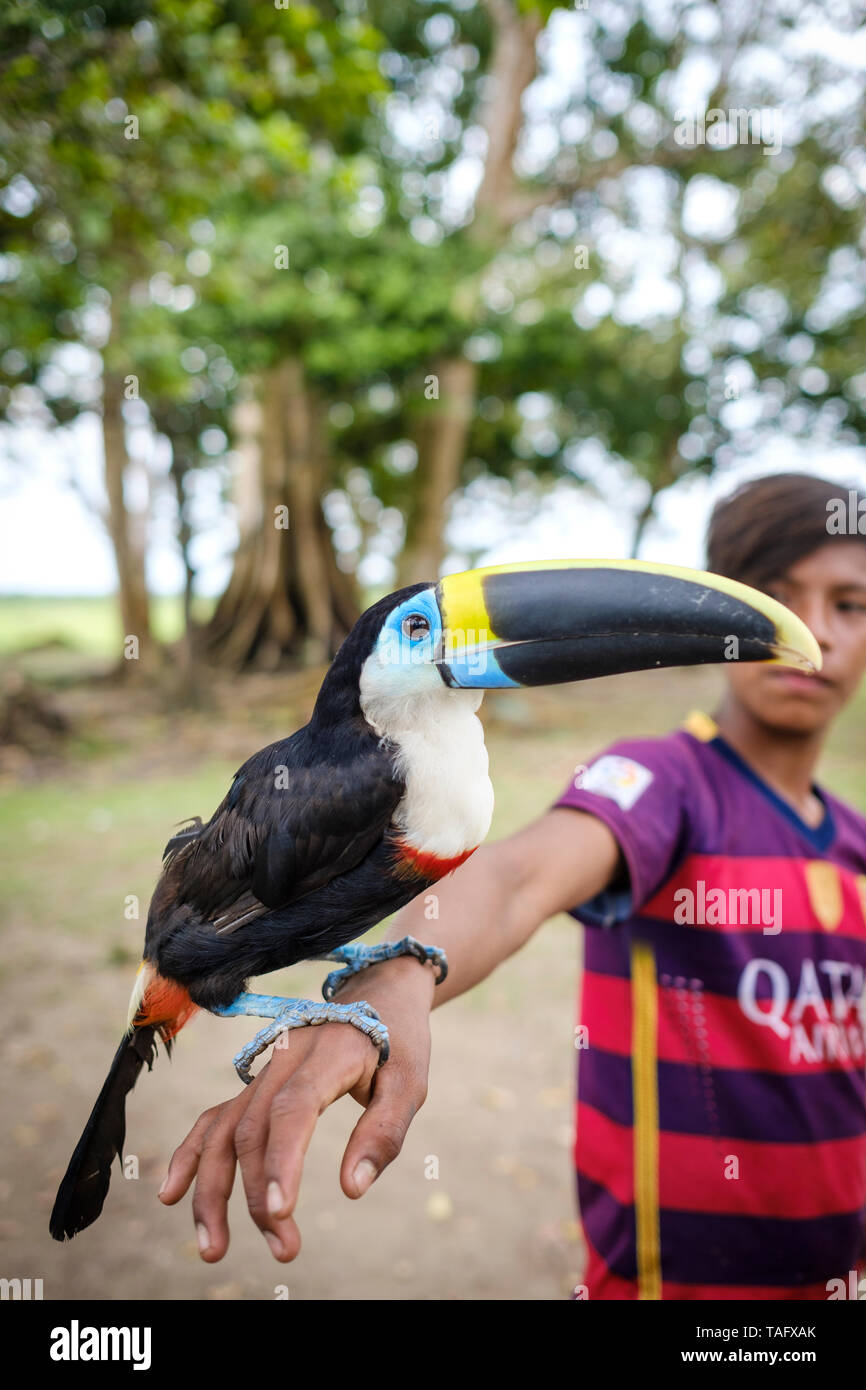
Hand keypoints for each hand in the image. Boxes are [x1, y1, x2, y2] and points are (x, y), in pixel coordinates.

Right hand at [157, 956, 435, 1261]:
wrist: (378, 992)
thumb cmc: (398, 1043)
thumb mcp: (411, 1082)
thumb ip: (384, 1133)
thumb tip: (352, 1189)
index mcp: (328, 1053)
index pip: (294, 1109)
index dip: (282, 1160)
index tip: (280, 1212)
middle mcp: (284, 1057)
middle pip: (253, 1130)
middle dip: (258, 1195)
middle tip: (284, 1249)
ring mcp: (263, 1069)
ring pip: (224, 1131)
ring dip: (212, 1190)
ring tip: (213, 1248)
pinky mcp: (254, 1083)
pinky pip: (214, 1118)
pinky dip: (190, 1154)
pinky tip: (171, 1194)